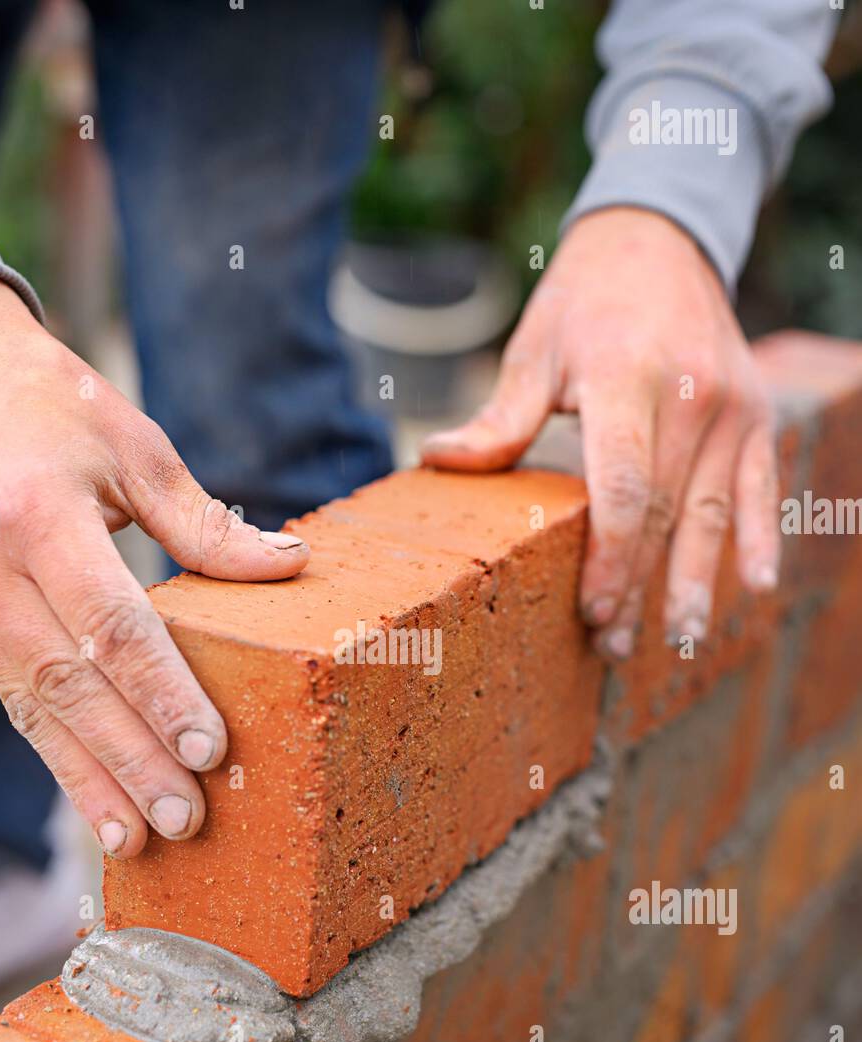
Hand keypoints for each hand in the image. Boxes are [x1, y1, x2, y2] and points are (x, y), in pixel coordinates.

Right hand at [0, 278, 308, 856]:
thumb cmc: (52, 405)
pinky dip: (57, 754)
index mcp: (34, 516)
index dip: (161, 692)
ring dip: (88, 779)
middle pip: (69, 684)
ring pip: (33, 708)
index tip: (208, 750)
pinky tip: (94, 798)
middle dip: (130, 760)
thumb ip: (204, 522)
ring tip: (137, 840)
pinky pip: (16, 698)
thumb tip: (290, 567)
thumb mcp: (133, 445)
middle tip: (185, 819)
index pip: (109, 624)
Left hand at [421, 208, 778, 659]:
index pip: (624, 490)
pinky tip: (755, 587)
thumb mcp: (533, 349)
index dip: (610, 559)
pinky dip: (761, 537)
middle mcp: (691, 396)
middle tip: (612, 646)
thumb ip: (500, 419)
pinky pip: (762, 487)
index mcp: (628, 380)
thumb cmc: (583, 302)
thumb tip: (435, 461)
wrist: (658, 240)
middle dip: (640, 587)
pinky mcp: (757, 413)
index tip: (590, 609)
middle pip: (665, 514)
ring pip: (714, 512)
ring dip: (694, 582)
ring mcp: (732, 406)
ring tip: (677, 638)